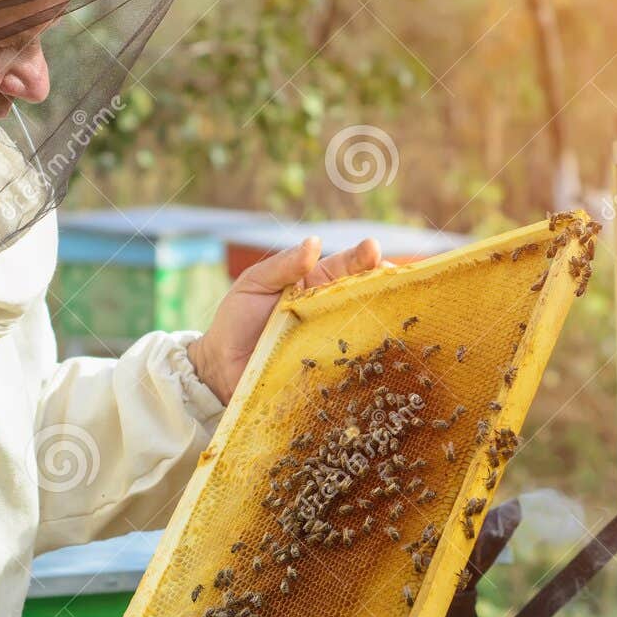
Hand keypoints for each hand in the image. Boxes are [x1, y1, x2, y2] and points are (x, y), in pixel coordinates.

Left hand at [187, 236, 383, 404]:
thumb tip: (314, 243)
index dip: (362, 257)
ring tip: (397, 310)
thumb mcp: (254, 283)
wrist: (219, 367)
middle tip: (394, 276)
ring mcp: (332, 343)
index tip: (373, 250)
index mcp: (315, 285)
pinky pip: (351, 367)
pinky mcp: (328, 373)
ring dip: (382, 320)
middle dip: (382, 283)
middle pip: (364, 295)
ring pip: (365, 329)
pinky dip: (367, 362)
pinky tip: (382, 356)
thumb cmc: (236, 319)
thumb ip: (282, 265)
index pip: (345, 266)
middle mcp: (329, 312)